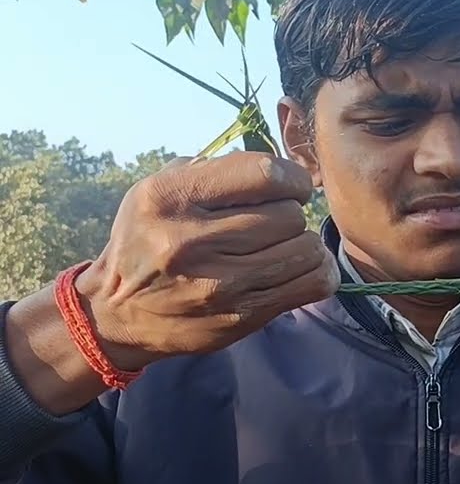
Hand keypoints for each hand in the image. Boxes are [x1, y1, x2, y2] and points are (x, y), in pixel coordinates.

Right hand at [73, 151, 338, 370]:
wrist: (117, 313)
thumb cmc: (149, 238)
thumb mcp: (160, 190)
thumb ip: (215, 170)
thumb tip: (281, 167)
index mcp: (169, 198)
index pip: (264, 173)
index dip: (292, 177)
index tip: (290, 186)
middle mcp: (190, 241)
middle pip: (289, 214)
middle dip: (290, 213)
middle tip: (275, 222)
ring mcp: (218, 284)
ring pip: (306, 249)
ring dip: (302, 244)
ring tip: (283, 245)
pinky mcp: (241, 316)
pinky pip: (312, 283)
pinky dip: (316, 272)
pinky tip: (299, 267)